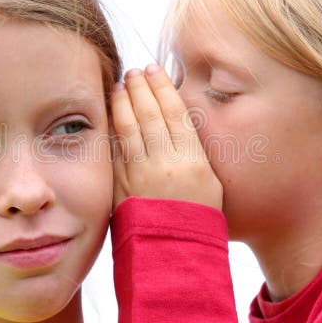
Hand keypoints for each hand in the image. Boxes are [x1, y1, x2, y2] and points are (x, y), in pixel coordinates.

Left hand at [111, 64, 221, 209]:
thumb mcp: (211, 182)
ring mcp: (141, 175)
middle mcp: (166, 164)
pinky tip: (110, 114)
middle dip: (140, 87)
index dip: (163, 87)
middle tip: (134, 71)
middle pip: (150, 114)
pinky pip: (115, 150)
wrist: (175, 253)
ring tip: (119, 85)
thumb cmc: (198, 217)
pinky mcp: (121, 186)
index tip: (155, 69)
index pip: (175, 112)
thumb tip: (177, 119)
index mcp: (193, 161)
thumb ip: (194, 150)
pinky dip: (112, 128)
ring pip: (128, 128)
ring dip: (122, 102)